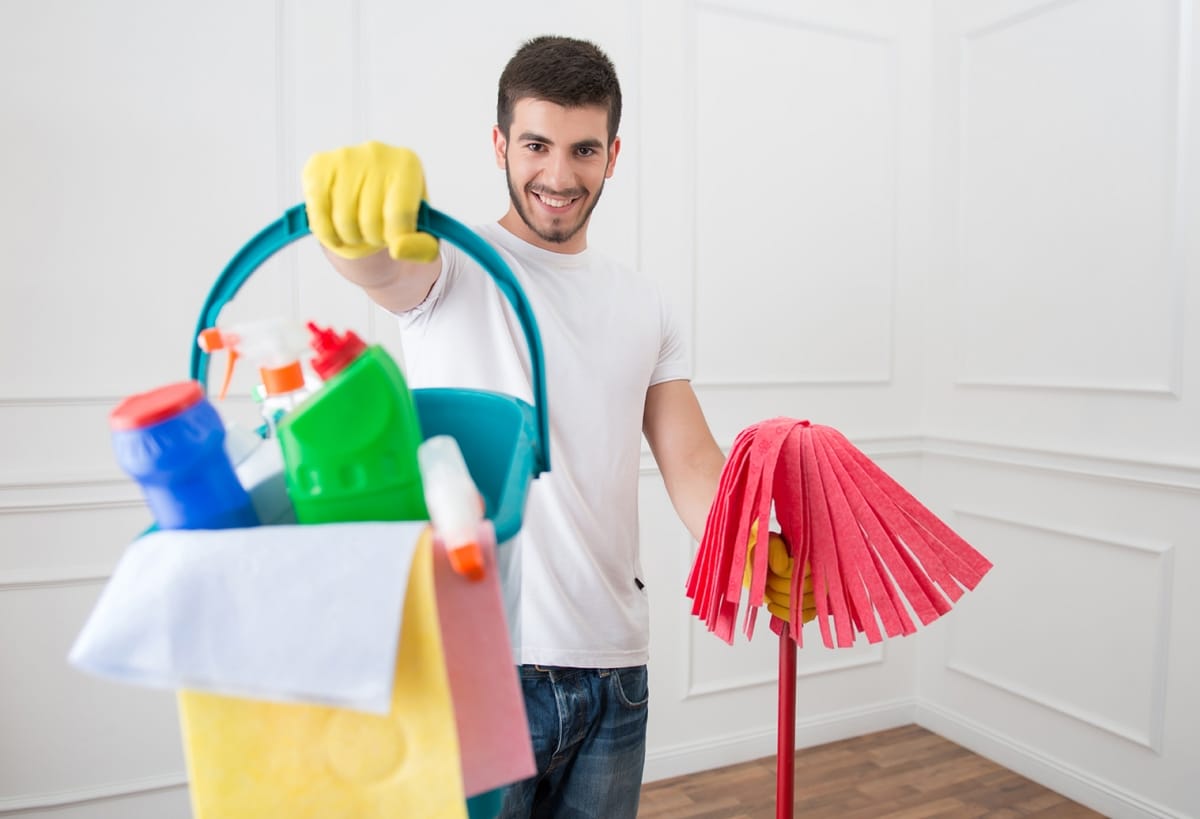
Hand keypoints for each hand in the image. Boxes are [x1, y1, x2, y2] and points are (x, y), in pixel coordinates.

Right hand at [302, 141, 438, 261]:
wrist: (369, 201)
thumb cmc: (399, 217)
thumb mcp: (421, 236)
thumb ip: (422, 247)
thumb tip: (398, 249)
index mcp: (407, 164)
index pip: (400, 216)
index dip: (396, 238)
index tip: (396, 233)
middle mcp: (377, 152)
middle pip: (370, 220)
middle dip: (372, 238)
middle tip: (375, 230)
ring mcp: (345, 156)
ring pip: (344, 220)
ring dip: (350, 237)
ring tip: (359, 227)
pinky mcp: (317, 166)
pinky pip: (318, 213)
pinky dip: (326, 232)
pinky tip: (336, 229)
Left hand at [746, 522, 816, 623]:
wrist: (763, 563)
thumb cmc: (768, 550)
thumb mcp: (768, 544)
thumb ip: (775, 551)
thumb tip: (782, 568)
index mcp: (814, 555)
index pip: (809, 570)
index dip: (788, 574)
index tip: (772, 571)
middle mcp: (821, 574)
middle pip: (806, 589)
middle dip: (780, 586)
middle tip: (767, 580)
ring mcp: (818, 591)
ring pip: (805, 604)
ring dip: (780, 599)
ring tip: (769, 590)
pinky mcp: (811, 606)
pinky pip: (806, 617)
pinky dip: (785, 613)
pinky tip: (772, 605)